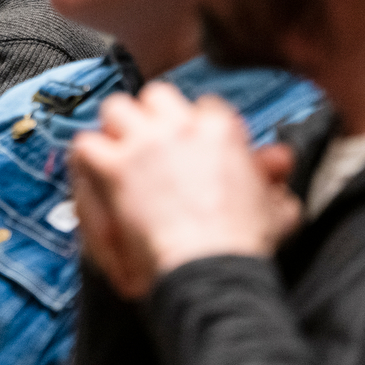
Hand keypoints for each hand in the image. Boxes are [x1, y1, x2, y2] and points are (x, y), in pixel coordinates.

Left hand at [69, 85, 302, 299]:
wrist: (210, 267)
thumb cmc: (239, 246)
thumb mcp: (275, 206)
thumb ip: (276, 176)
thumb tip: (279, 159)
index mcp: (219, 130)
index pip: (202, 106)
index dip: (193, 126)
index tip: (189, 145)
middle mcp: (179, 127)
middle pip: (155, 97)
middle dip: (150, 116)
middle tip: (148, 141)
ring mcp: (143, 143)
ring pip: (116, 108)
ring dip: (115, 129)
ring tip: (116, 151)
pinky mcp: (114, 167)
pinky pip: (85, 144)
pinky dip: (85, 159)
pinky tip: (92, 175)